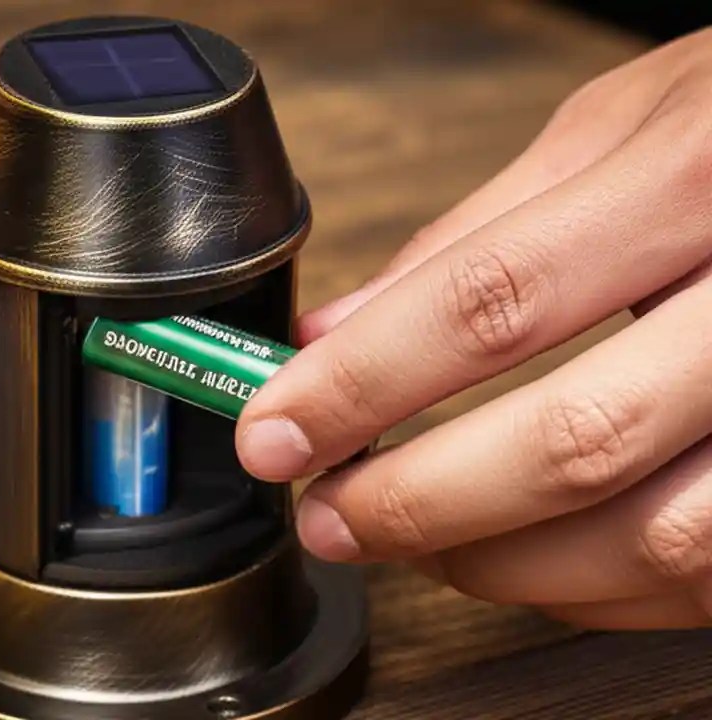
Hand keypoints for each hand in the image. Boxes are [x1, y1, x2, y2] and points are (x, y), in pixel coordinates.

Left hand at [237, 28, 711, 629]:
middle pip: (574, 441)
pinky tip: (527, 555)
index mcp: (701, 178)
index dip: (363, 381)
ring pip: (655, 539)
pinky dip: (596, 587)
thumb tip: (333, 330)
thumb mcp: (623, 129)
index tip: (273, 429)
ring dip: (503, 565)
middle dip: (420, 501)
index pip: (493, 301)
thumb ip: (473, 235)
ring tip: (414, 542)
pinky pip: (708, 576)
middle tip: (328, 513)